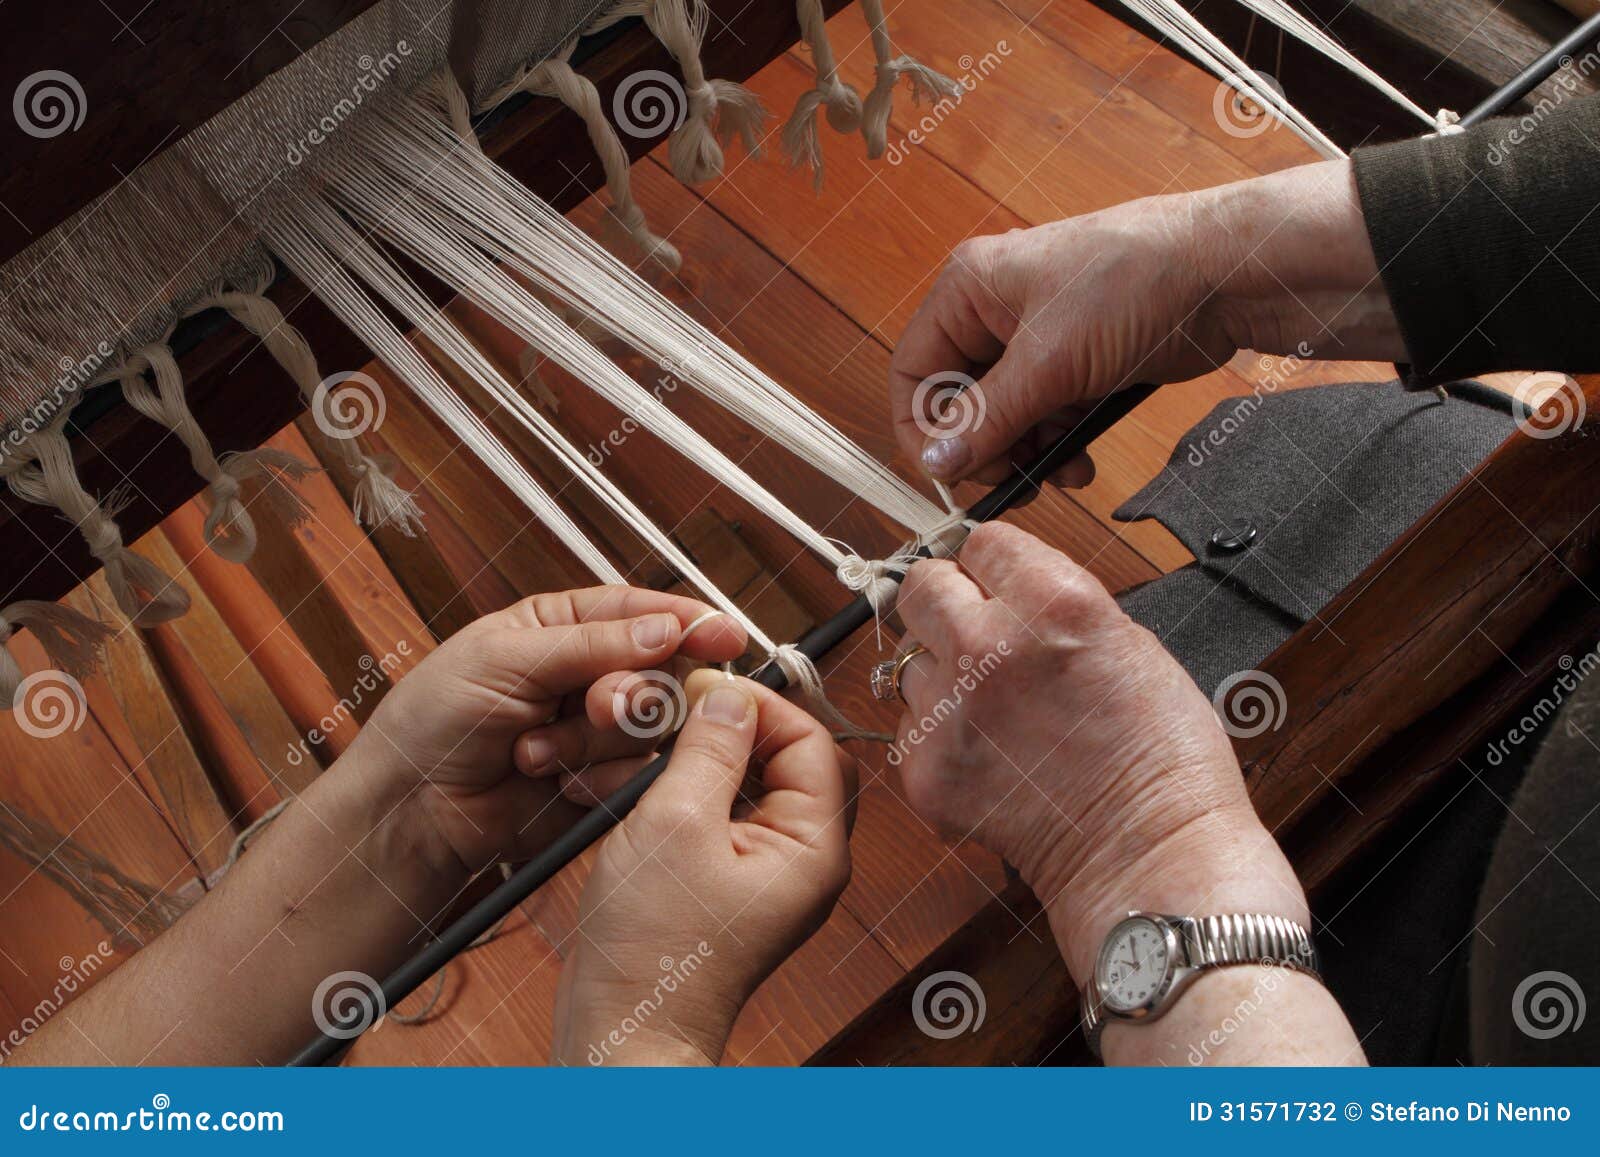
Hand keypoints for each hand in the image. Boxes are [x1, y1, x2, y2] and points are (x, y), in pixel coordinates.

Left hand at [345, 585, 745, 873]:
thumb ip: (591, 643)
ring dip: (597, 741)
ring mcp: (595, 730)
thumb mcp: (505, 659)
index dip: (687, 621)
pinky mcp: (600, 780)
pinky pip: (636, 774)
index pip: (640, 612)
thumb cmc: (433, 722)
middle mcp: (586, 673)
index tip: (725, 635)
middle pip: (658, 670)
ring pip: (650, 726)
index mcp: (562, 625)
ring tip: (538, 752)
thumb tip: (665, 628)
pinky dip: (600, 779)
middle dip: (632, 691)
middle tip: (599, 706)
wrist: (411, 810)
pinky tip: (555, 781)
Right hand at [550, 671, 854, 1065]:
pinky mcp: (734, 884)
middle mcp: (805, 860)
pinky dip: (695, 790)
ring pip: (755, 785)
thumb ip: (710, 749)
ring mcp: (770, 875)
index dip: (762, 706)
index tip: (707, 689)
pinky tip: (653, 786)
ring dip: (711, 757)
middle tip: (683, 712)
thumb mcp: (676, 823)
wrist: (625, 1030)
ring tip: (661, 746)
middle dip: (739, 729)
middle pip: (791, 761)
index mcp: (815, 848)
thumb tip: (731, 694)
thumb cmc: (653, 948)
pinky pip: (728, 817)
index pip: (814, 742)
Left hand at [887, 523, 1304, 982]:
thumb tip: (1003, 587)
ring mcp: (948, 710)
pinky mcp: (924, 768)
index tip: (998, 584)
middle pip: (920, 586)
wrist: (1150, 852)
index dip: (992, 566)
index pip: (980, 542)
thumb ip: (1054, 603)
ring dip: (942, 675)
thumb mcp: (1130, 641)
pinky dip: (940, 737)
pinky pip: (911, 727)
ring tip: (997, 712)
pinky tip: (992, 758)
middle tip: (975, 632)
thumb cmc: (1161, 754)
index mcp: (1053, 600)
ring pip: (909, 662)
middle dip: (946, 602)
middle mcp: (988, 645)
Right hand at [890, 158, 1401, 488]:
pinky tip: (1078, 462)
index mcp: (969, 289)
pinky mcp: (1075, 358)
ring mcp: (1037, 335)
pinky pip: (1043, 414)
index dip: (923, 429)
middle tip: (1013, 479)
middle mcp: (994, 309)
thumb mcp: (1049, 363)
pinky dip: (1054, 443)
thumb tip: (937, 461)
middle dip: (984, 447)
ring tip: (1057, 473)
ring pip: (1002, 415)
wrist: (1230, 274)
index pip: (914, 371)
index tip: (950, 473)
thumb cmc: (1138, 282)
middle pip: (957, 400)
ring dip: (1024, 452)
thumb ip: (987, 420)